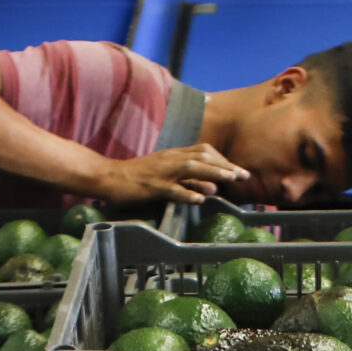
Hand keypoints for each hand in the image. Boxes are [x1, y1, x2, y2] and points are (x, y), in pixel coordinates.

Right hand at [95, 143, 251, 204]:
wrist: (107, 176)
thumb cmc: (136, 177)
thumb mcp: (164, 172)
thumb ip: (185, 177)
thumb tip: (210, 185)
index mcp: (173, 155)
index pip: (204, 151)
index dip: (223, 160)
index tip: (238, 171)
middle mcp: (170, 159)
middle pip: (202, 157)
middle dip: (225, 165)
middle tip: (244, 176)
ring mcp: (161, 172)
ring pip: (190, 168)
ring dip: (212, 173)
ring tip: (229, 181)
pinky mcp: (151, 186)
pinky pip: (171, 189)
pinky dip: (186, 193)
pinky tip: (199, 199)